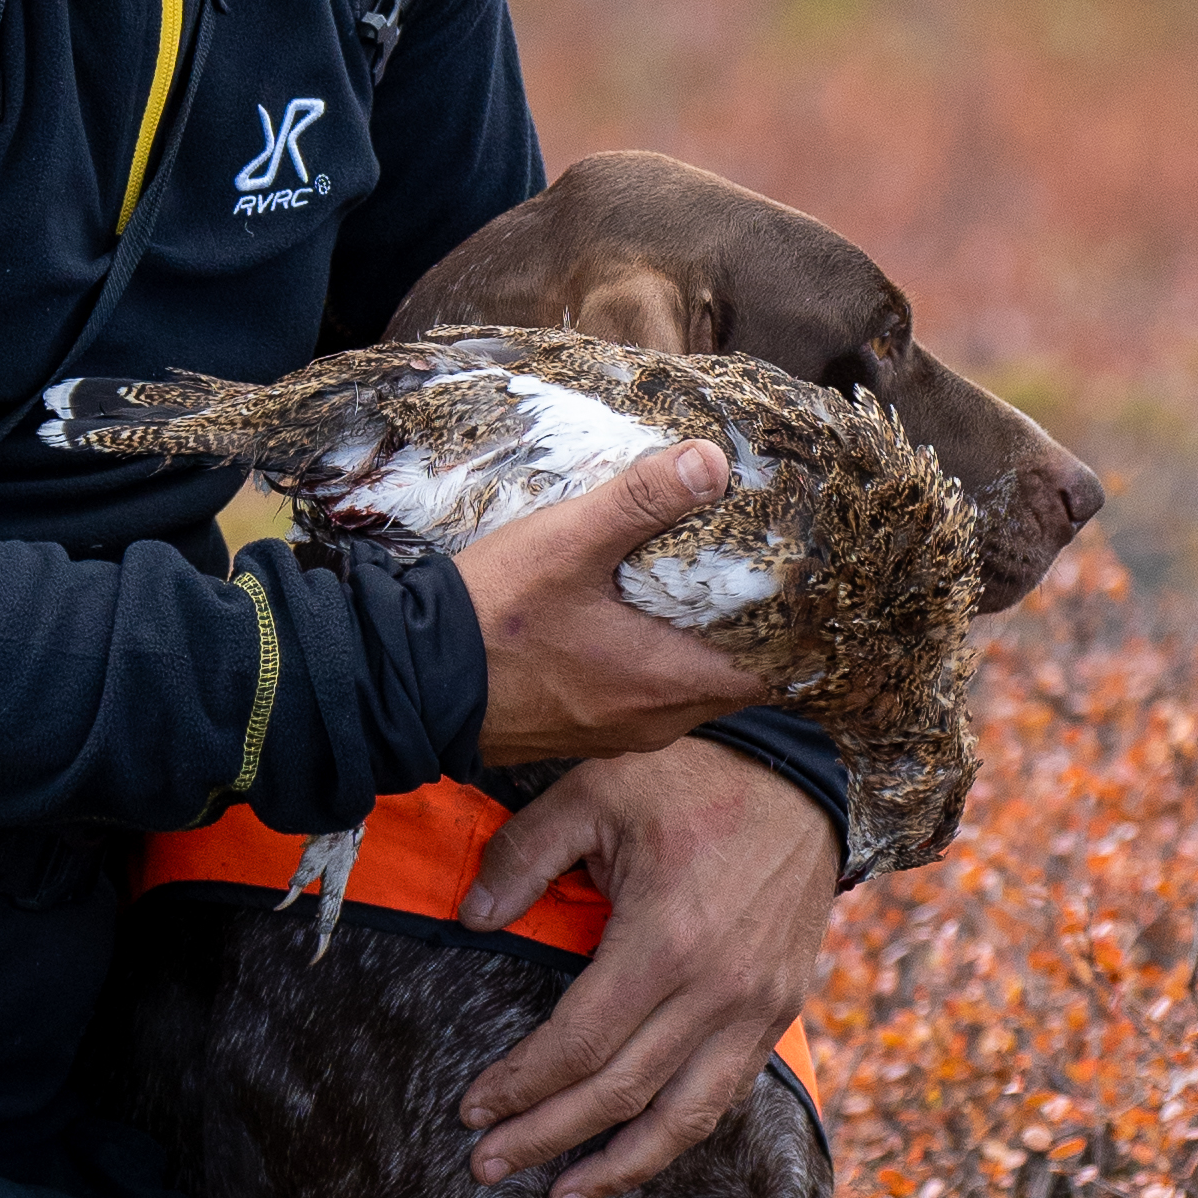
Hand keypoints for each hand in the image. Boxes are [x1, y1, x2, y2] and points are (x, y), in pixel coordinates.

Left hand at [456, 739, 842, 1197]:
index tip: (472, 1108)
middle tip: (487, 1165)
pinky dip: (677, 1133)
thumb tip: (469, 920)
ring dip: (618, 1166)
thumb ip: (524, 855)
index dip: (521, 1084)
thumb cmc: (695, 774)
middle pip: (620, 1094)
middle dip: (547, 1137)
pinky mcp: (782, 1010)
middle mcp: (717, 989)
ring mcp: (758, 1007)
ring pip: (684, 1117)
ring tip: (561, 1197)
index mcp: (664, 940)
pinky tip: (637, 1153)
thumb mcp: (595, 789)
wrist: (810, 771)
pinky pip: (726, 1094)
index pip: (578, 1043)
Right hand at [458, 440, 755, 779]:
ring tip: (695, 597)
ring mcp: (614, 736)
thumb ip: (645, 500)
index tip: (789, 588)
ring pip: (687, 697)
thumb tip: (713, 461)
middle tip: (744, 579)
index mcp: (666, 682)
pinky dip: (654, 672)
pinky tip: (632, 628)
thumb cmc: (491, 618)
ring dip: (697, 655)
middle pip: (732, 684)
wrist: (408, 681)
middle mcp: (652, 723)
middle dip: (745, 638)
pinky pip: (642, 705)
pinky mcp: (579, 736)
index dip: (788, 632)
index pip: (770, 673)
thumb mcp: (569, 542)